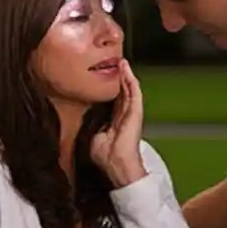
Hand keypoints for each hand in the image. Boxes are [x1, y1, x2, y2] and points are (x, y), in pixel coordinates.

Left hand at [90, 59, 146, 187]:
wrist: (117, 163)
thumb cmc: (107, 156)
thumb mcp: (95, 138)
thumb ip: (95, 127)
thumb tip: (90, 122)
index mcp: (116, 123)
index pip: (114, 103)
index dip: (112, 91)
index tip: (108, 79)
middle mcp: (125, 117)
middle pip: (123, 93)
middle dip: (121, 79)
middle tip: (118, 65)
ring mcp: (132, 114)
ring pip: (130, 90)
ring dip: (127, 77)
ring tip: (123, 64)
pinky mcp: (136, 113)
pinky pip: (134, 93)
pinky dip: (131, 81)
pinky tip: (128, 72)